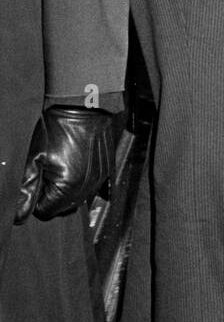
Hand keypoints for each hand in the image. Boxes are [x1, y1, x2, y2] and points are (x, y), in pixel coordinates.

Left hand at [14, 106, 114, 223]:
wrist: (84, 106)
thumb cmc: (57, 128)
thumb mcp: (35, 157)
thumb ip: (27, 189)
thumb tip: (19, 215)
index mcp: (67, 187)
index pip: (45, 212)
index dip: (36, 198)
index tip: (36, 180)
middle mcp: (86, 188)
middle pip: (63, 208)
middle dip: (52, 196)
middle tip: (47, 171)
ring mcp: (98, 180)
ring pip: (77, 199)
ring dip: (67, 189)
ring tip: (61, 164)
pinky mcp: (106, 171)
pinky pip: (90, 188)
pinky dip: (80, 182)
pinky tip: (75, 164)